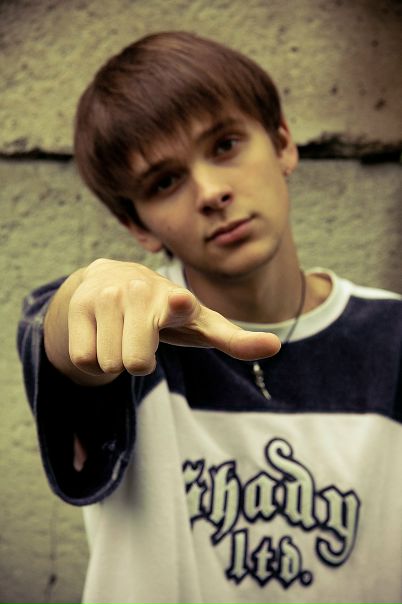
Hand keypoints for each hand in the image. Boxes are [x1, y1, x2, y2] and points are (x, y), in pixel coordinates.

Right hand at [45, 259, 280, 383]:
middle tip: (143, 340)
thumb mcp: (202, 325)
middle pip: (134, 363)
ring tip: (124, 334)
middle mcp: (140, 292)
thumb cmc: (167, 310)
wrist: (112, 279)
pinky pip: (84, 359)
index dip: (178, 307)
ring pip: (108, 362)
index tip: (179, 303)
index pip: (178, 304)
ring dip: (116, 358)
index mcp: (177, 300)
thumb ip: (236, 339)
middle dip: (139, 360)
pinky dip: (94, 357)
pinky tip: (103, 333)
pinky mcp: (78, 305)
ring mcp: (106, 297)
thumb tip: (276, 347)